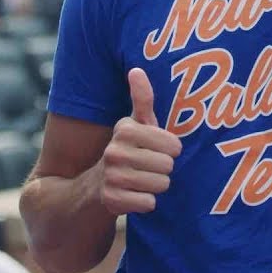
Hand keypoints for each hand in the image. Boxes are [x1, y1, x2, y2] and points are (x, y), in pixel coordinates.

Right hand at [99, 67, 182, 214]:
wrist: (98, 184)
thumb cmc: (130, 148)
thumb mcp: (137, 123)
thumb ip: (142, 97)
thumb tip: (136, 69)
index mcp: (125, 129)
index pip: (173, 144)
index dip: (172, 149)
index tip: (161, 149)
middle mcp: (114, 151)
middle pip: (168, 166)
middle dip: (164, 169)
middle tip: (151, 166)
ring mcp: (111, 176)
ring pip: (160, 185)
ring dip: (158, 185)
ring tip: (145, 179)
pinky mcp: (111, 200)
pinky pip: (149, 203)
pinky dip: (148, 202)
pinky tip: (136, 194)